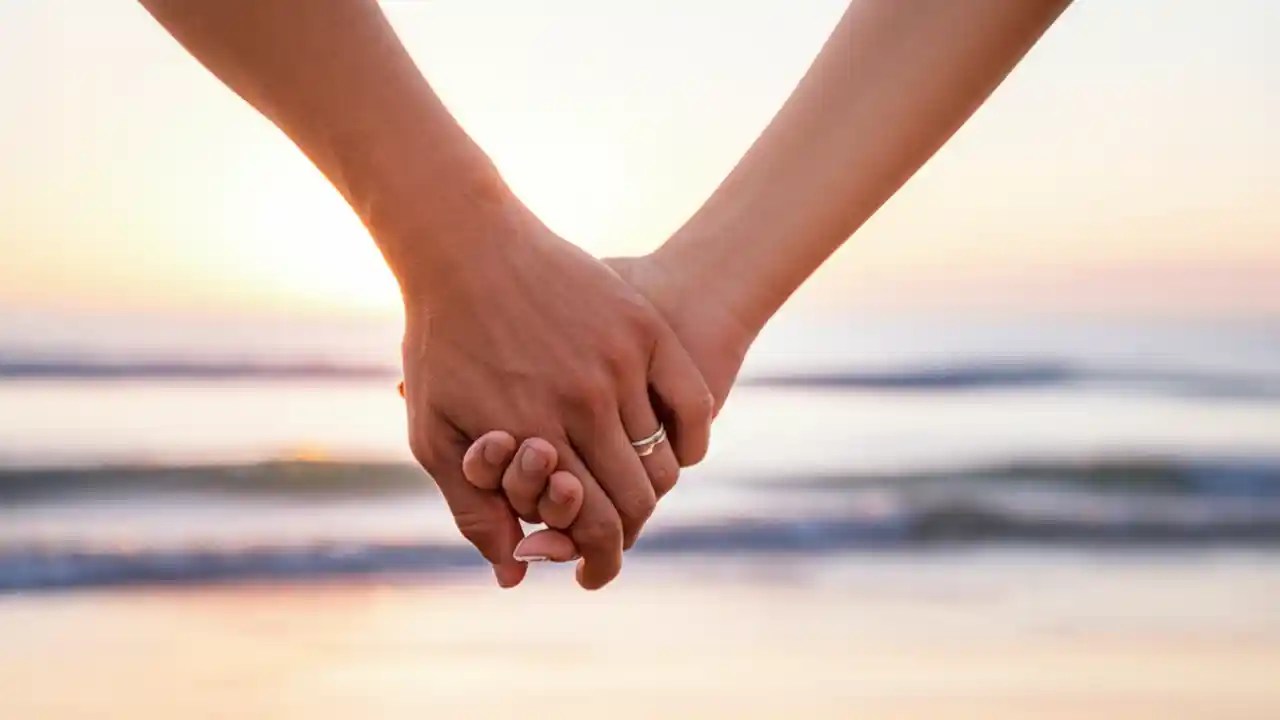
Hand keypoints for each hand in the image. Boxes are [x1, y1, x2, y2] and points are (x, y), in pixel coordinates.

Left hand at [399, 206, 712, 588]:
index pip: (593, 525)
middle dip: (628, 531)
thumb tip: (515, 574)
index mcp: (532, 436)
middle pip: (637, 499)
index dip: (600, 559)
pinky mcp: (643, 328)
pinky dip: (692, 437)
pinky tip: (674, 448)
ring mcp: (619, 363)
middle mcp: (582, 404)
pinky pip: (692, 404)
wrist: (465, 246)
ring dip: (653, 485)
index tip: (595, 572)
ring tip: (633, 487)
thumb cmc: (442, 344)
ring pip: (664, 459)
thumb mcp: (435, 431)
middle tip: (617, 535)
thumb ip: (474, 507)